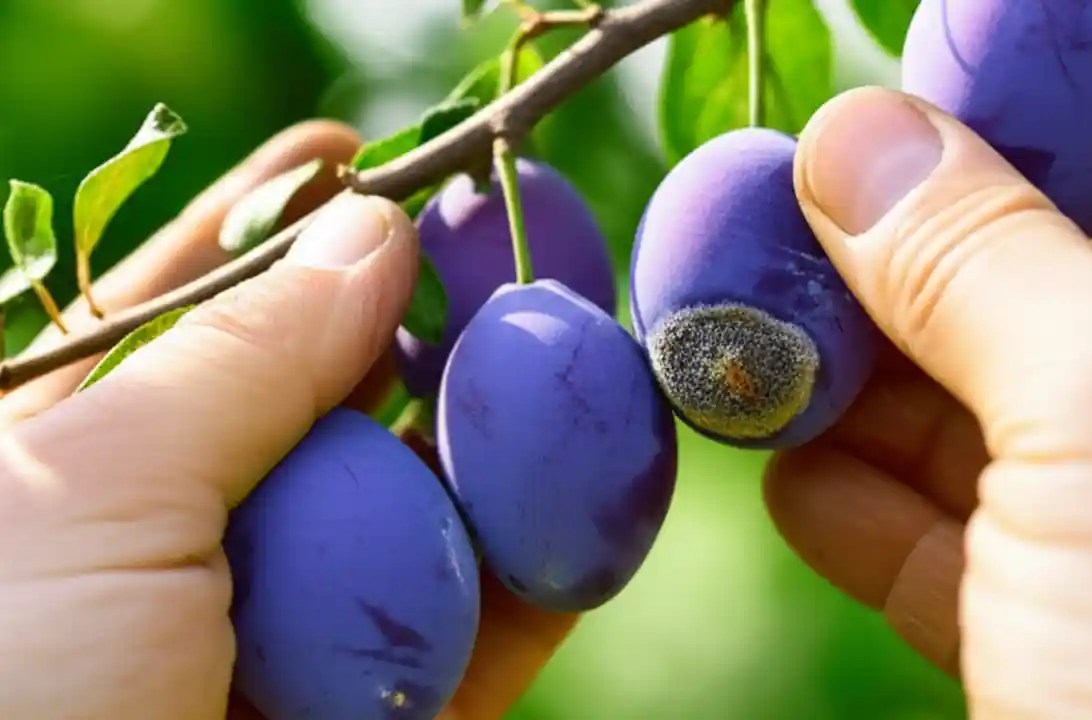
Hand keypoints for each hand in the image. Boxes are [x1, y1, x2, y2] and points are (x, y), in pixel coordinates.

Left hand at [0, 123, 573, 719]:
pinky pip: (480, 643)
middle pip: (332, 410)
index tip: (365, 156)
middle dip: (423, 329)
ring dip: (510, 447)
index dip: (276, 226)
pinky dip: (548, 579)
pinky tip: (605, 505)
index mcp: (74, 466)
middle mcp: (186, 548)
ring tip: (587, 356)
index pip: (188, 312)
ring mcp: (285, 644)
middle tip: (511, 245)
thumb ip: (240, 359)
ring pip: (424, 523)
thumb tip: (365, 233)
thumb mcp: (84, 486)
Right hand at [765, 49, 1091, 716]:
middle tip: (786, 214)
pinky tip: (787, 475)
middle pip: (1077, 280)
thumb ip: (982, 254)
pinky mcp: (1089, 656)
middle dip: (919, 248)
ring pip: (1001, 419)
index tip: (919, 84)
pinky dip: (865, 508)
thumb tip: (854, 136)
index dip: (1067, 98)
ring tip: (750, 337)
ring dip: (864, 379)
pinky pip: (965, 550)